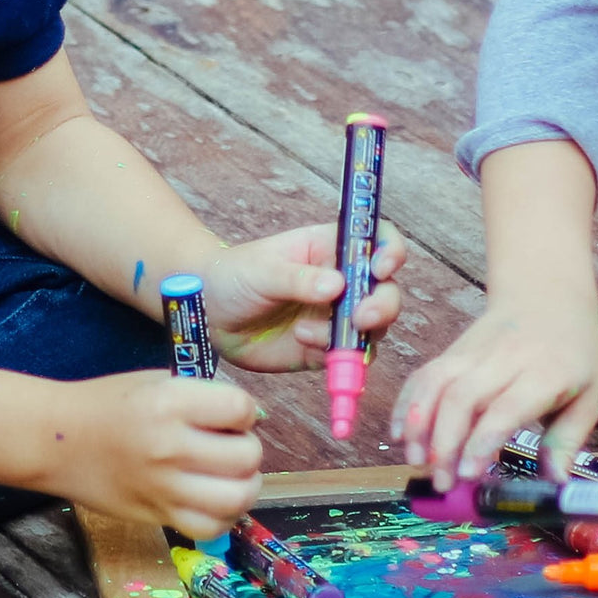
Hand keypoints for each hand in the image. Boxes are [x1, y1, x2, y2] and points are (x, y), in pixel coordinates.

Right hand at [47, 371, 263, 538]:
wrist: (54, 441)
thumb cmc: (108, 405)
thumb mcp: (157, 382)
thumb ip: (204, 398)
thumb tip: (252, 418)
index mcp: (170, 403)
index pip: (241, 408)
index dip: (243, 411)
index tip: (229, 415)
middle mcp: (169, 446)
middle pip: (246, 457)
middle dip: (247, 449)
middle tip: (230, 446)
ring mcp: (164, 487)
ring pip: (237, 498)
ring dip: (245, 486)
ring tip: (232, 477)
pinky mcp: (157, 516)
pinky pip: (211, 528)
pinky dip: (224, 517)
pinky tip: (216, 501)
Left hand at [205, 222, 406, 371]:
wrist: (207, 315)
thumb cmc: (234, 276)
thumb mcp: (261, 269)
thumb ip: (298, 278)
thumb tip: (338, 285)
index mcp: (331, 248)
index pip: (376, 241)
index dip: (389, 251)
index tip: (381, 268)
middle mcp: (343, 283)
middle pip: (386, 292)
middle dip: (382, 306)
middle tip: (361, 318)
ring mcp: (336, 318)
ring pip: (373, 329)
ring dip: (355, 335)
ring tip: (308, 333)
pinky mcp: (325, 349)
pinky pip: (347, 357)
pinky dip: (334, 355)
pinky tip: (301, 342)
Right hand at [391, 285, 597, 489]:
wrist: (547, 295)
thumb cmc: (572, 352)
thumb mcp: (589, 395)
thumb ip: (567, 441)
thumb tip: (553, 484)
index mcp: (546, 373)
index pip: (506, 408)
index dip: (482, 441)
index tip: (469, 475)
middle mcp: (505, 360)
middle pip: (462, 398)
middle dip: (445, 444)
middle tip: (443, 483)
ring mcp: (473, 352)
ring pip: (436, 384)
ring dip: (419, 424)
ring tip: (416, 462)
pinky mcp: (452, 351)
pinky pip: (423, 375)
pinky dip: (406, 403)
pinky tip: (400, 434)